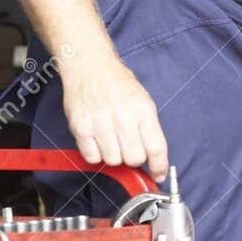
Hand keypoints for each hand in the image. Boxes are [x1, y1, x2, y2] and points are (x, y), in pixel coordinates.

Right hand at [62, 54, 169, 181]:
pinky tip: (98, 141)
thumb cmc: (117, 83)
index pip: (157, 148)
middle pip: (134, 159)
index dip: (160, 166)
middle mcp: (123, 118)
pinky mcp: (81, 128)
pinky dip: (96, 154)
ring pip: (113, 161)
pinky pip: (92, 157)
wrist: (89, 66)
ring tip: (112, 140)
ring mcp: (101, 123)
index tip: (158, 174)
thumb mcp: (143, 100)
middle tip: (129, 148)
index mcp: (143, 110)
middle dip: (134, 158)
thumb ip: (148, 128)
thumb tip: (153, 157)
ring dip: (114, 156)